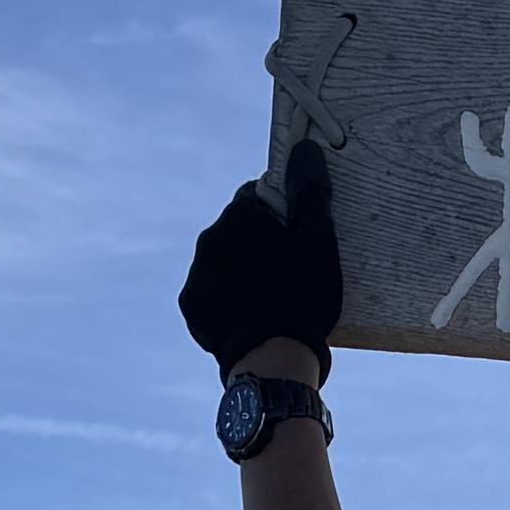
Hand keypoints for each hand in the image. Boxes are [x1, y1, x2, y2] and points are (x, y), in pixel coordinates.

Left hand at [179, 139, 343, 374]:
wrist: (272, 359)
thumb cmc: (301, 294)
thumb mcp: (318, 240)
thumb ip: (309, 191)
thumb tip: (305, 150)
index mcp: (238, 216)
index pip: (258, 196)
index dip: (282, 212)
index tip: (298, 235)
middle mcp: (209, 240)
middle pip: (238, 230)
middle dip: (259, 243)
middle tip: (288, 271)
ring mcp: (197, 276)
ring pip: (223, 262)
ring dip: (242, 271)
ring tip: (271, 298)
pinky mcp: (192, 309)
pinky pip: (211, 294)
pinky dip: (228, 300)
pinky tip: (251, 316)